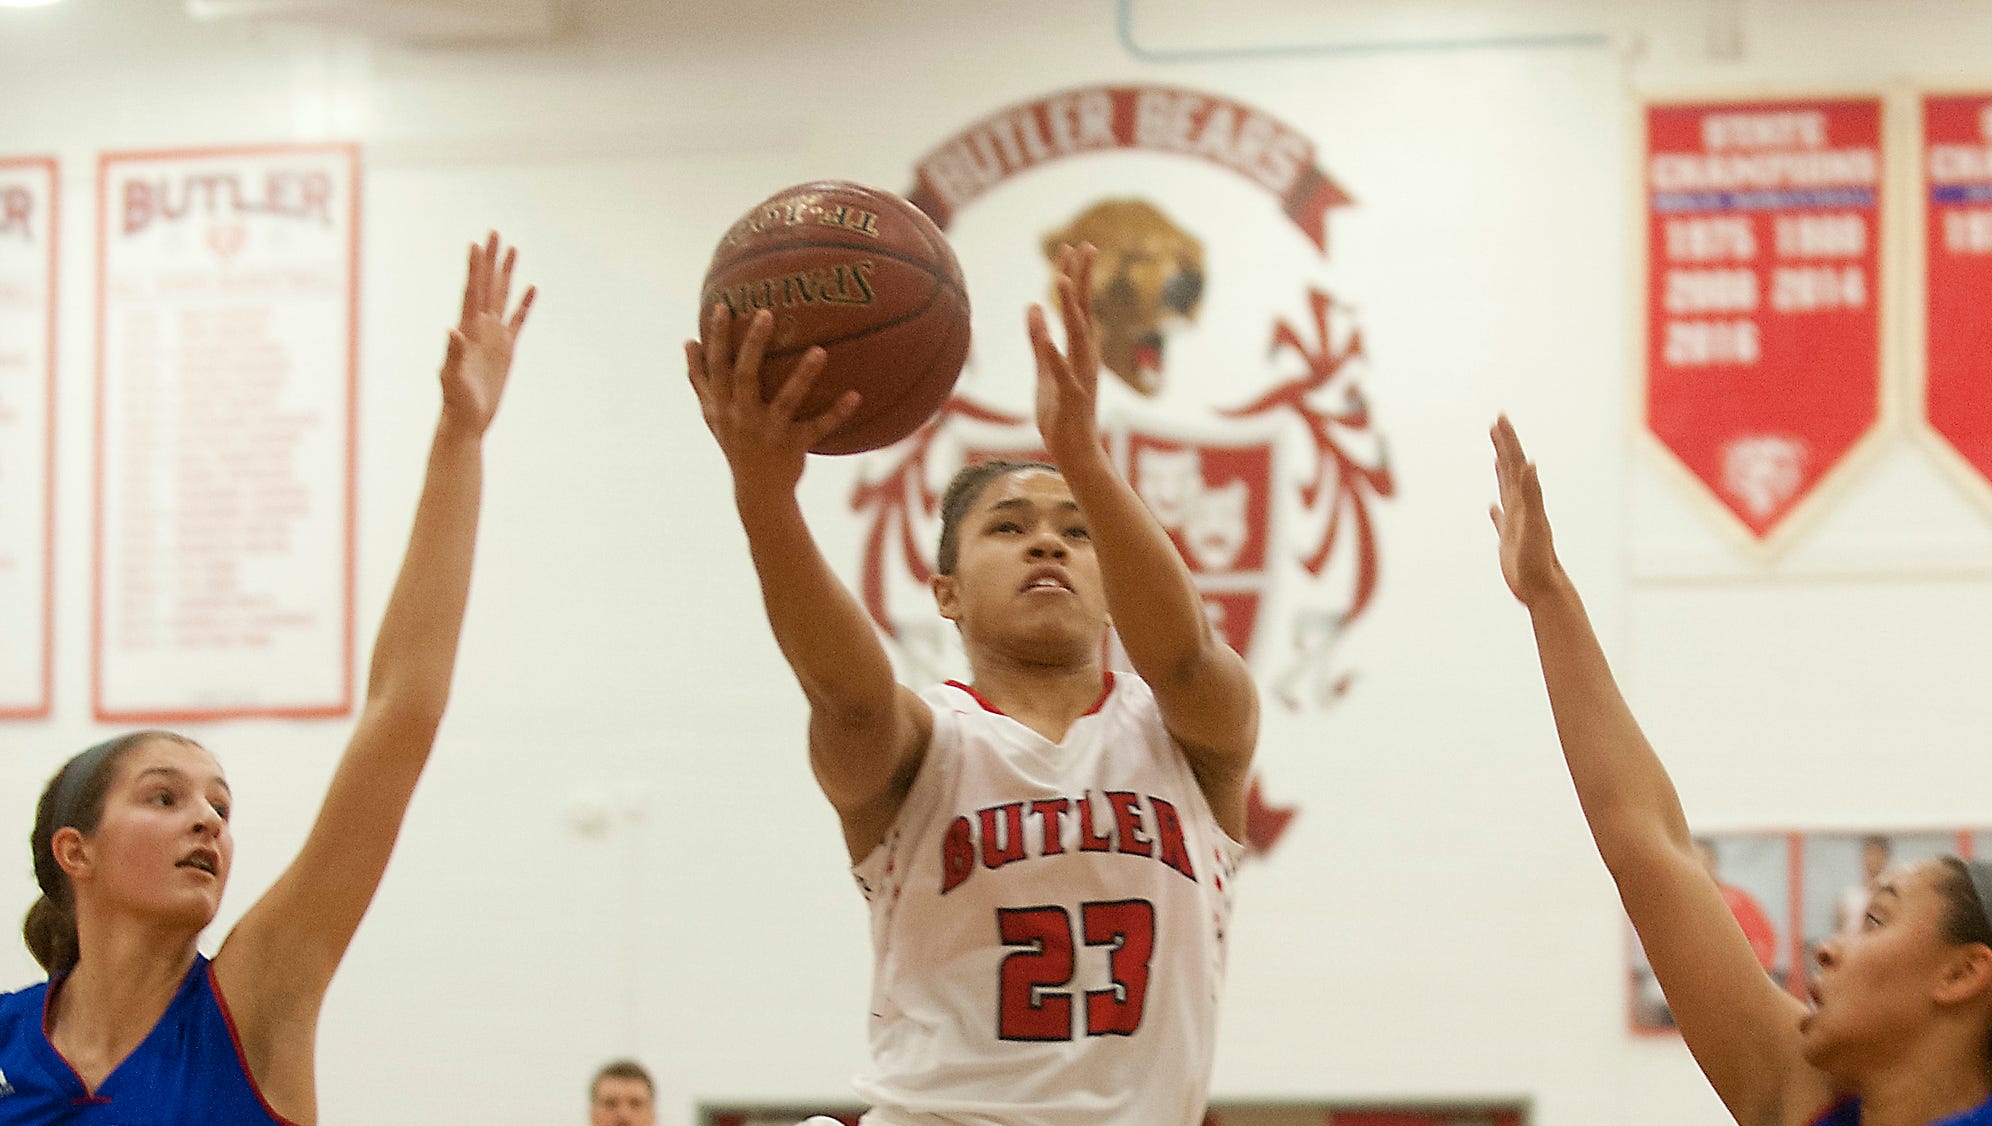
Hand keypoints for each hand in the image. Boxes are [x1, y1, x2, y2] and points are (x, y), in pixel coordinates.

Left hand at [440, 232, 534, 434]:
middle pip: (487, 285)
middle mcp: (479, 327)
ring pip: (502, 297)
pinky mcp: (506, 349)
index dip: (474, 268)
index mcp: (467, 330)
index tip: (477, 243)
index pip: (472, 291)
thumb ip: (452, 354)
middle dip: (491, 260)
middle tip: (494, 233)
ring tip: (513, 250)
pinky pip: (518, 321)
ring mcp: (493, 336)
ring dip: (507, 274)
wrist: (466, 420)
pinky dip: (524, 304)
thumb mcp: (452, 378)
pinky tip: (531, 288)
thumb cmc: (456, 402)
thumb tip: (452, 330)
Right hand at [685, 306, 858, 494]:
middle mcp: (741, 417)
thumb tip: (687, 341)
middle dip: (753, 344)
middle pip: (745, 375)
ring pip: (786, 400)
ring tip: (820, 350)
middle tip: (767, 314)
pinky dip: (837, 413)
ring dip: (803, 375)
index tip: (722, 305)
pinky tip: (856, 395)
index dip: (716, 337)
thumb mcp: (712, 415)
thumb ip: (700, 380)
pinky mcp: (794, 446)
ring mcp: (768, 432)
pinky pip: (818, 427)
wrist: (758, 492)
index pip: (715, 366)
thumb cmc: (736, 444)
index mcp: (721, 406)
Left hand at [1029, 243, 1104, 464]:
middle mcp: (1086, 357)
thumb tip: (1032, 307)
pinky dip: (1054, 355)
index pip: (1078, 307)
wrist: (1076, 452)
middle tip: (1082, 246)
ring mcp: (1081, 376)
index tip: (1073, 248)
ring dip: (1070, 309)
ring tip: (1061, 281)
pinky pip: (1063, 373)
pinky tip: (1047, 338)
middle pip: (1084, 311)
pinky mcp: (1073, 397)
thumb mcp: (1044, 371)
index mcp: (1080, 350)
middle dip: (1082, 279)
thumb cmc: (1062, 414)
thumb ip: (1038, 340)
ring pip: (1077, 336)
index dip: (1075, 277)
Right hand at [1490, 415, 1563, 605]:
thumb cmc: (1539, 559)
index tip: (1500, 418)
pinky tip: (1493, 506)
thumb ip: (1532, 494)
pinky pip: (1501, 519)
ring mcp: (1516, 523)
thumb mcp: (1534, 524)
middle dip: (1505, 445)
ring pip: (1507, 489)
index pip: (1515, 462)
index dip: (1508, 440)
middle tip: (1496, 424)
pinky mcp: (1510, 540)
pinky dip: (1496, 510)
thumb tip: (1529, 464)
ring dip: (1502, 470)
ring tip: (1497, 455)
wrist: (1544, 588)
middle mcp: (1522, 507)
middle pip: (1512, 469)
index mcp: (1525, 499)